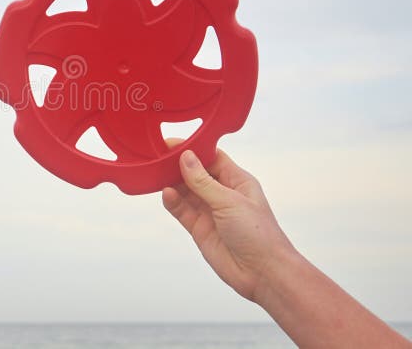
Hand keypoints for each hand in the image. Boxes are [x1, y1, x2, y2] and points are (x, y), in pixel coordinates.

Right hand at [162, 147, 296, 300]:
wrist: (263, 273)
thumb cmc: (258, 234)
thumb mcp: (229, 201)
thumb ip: (204, 181)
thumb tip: (186, 157)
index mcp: (237, 181)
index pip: (212, 158)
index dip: (193, 149)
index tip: (172, 144)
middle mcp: (222, 194)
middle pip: (195, 173)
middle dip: (178, 165)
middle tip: (157, 156)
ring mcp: (210, 211)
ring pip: (185, 191)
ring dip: (172, 182)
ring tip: (155, 173)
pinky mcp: (199, 228)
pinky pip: (182, 211)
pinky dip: (172, 202)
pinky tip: (166, 194)